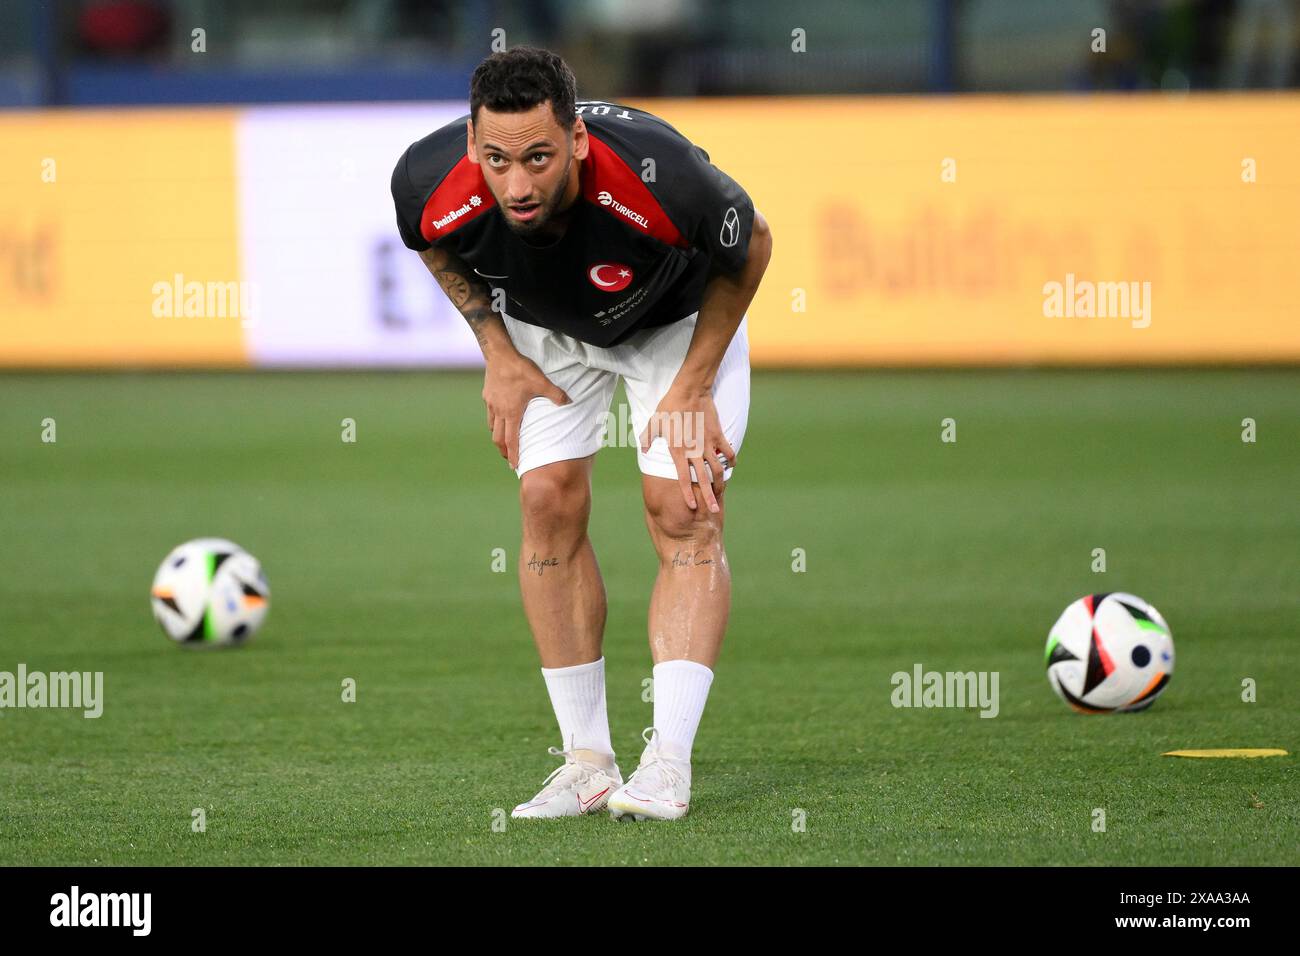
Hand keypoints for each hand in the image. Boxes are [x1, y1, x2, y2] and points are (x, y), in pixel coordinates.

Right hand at [483, 354, 570, 468]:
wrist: (498, 353)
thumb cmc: (520, 369)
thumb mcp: (541, 381)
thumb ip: (556, 394)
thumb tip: (569, 403)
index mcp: (512, 412)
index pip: (511, 440)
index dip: (513, 455)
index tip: (515, 466)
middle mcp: (499, 411)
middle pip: (498, 439)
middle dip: (504, 451)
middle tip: (509, 459)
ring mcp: (491, 404)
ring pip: (493, 427)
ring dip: (498, 437)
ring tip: (504, 442)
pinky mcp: (487, 396)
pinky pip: (490, 414)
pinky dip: (495, 422)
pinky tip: (501, 419)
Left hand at [639, 385, 735, 512]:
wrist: (689, 391)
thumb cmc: (669, 406)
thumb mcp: (654, 423)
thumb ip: (648, 438)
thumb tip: (645, 449)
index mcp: (678, 451)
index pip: (683, 478)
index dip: (688, 494)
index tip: (692, 507)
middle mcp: (694, 451)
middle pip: (703, 480)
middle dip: (709, 497)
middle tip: (714, 511)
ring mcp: (707, 444)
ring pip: (717, 469)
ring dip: (720, 483)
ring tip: (721, 493)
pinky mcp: (717, 435)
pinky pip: (727, 452)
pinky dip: (730, 461)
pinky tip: (730, 466)